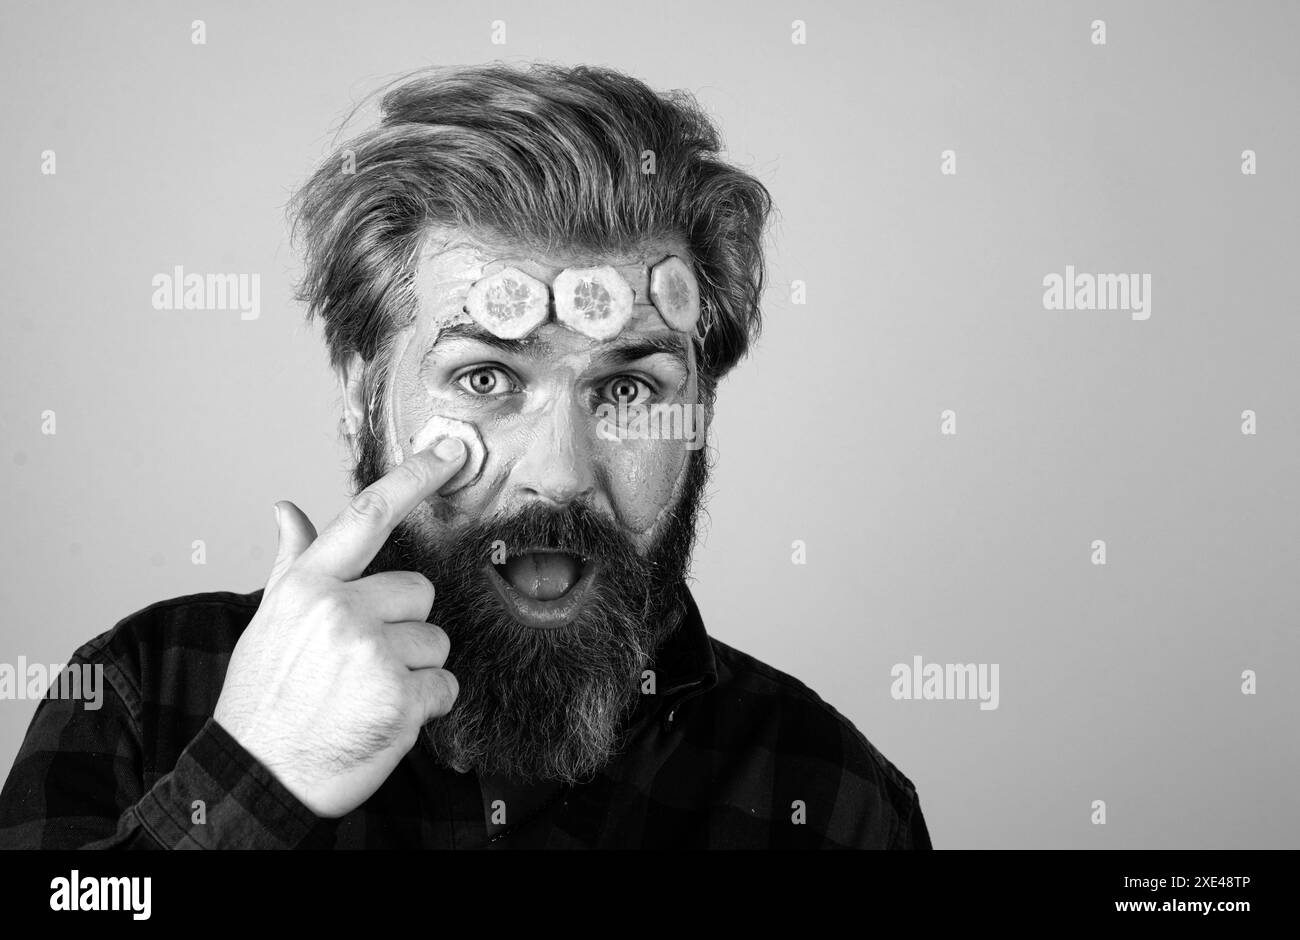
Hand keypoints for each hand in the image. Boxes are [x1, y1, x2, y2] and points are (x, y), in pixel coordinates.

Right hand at [213, 437, 466, 817]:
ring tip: (366, 693)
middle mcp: (340, 611)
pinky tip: (381, 718)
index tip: (452, 451)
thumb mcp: (269, 622)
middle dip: (405, 624)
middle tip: (363, 660)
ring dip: (414, 669)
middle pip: (420, 591)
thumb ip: (293, 562)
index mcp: (308, 586)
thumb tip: (288, 509)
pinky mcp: (399, 697)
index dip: (415, 477)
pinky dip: (424, 706)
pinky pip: (444, 685)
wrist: (256, 777)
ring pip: (436, 641)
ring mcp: (371, 653)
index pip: (368, 516)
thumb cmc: (265, 698)